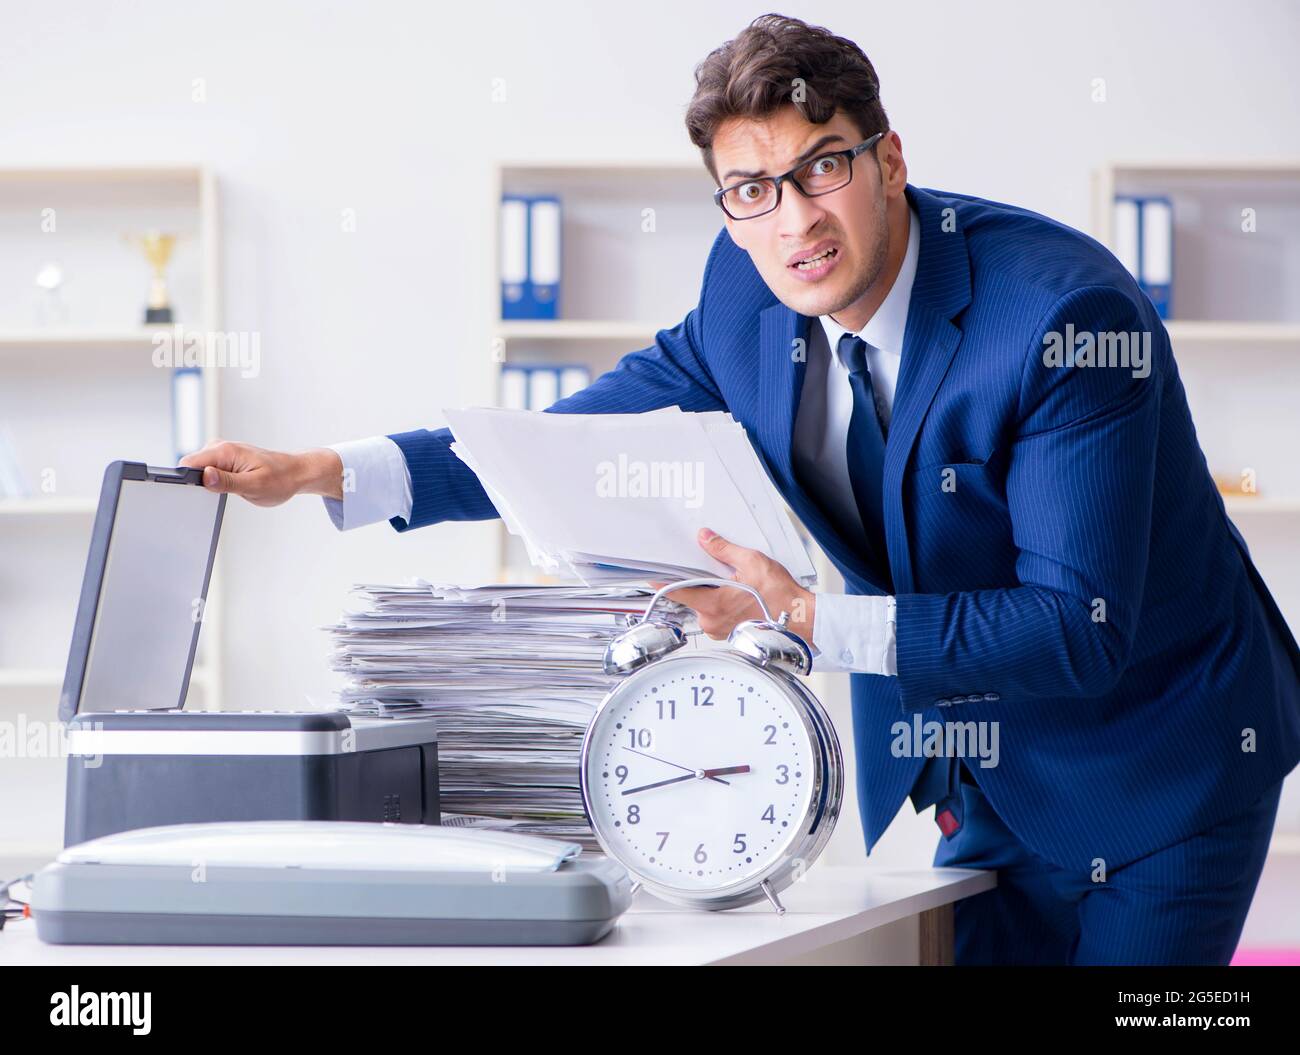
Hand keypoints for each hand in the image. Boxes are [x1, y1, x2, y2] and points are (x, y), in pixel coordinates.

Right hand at [179, 440, 342, 505]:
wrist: (296, 473)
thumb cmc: (280, 479)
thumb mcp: (254, 486)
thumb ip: (227, 482)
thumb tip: (205, 476)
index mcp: (223, 451)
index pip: (187, 464)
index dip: (183, 481)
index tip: (186, 495)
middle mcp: (219, 448)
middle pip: (190, 468)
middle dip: (196, 485)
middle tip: (219, 496)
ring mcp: (221, 453)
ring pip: (199, 471)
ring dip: (207, 485)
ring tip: (231, 490)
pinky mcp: (225, 460)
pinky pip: (209, 471)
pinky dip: (214, 483)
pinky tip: (231, 488)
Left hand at [651, 527, 815, 643]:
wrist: (799, 618)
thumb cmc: (780, 596)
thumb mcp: (750, 562)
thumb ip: (723, 549)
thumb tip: (706, 539)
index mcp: (712, 604)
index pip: (676, 591)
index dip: (662, 580)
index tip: (652, 572)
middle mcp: (712, 621)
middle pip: (691, 597)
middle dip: (697, 581)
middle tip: (710, 570)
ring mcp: (719, 629)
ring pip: (703, 605)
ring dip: (710, 592)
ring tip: (731, 582)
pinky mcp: (728, 632)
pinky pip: (715, 613)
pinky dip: (720, 602)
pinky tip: (735, 593)